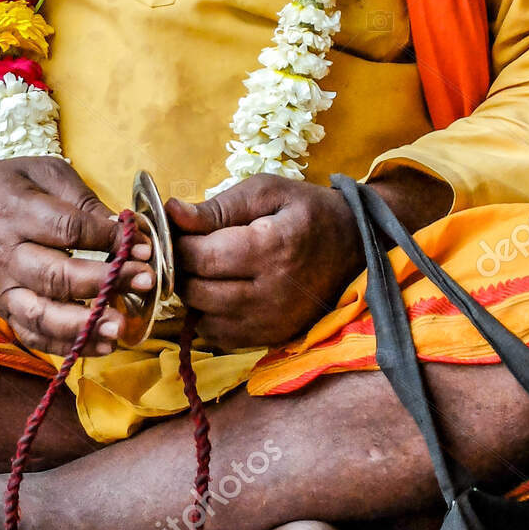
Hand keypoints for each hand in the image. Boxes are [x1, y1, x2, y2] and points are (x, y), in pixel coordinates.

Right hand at [0, 157, 152, 356]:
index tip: (140, 243)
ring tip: (120, 327)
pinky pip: (30, 334)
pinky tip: (99, 345)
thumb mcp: (42, 172)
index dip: (107, 238)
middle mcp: (5, 253)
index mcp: (16, 210)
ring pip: (40, 314)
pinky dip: (64, 346)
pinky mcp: (1, 307)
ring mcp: (1, 286)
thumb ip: (82, 199)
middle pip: (56, 275)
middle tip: (143, 281)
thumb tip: (124, 229)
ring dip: (83, 325)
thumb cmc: (6, 186)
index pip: (66, 229)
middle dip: (104, 282)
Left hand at [166, 177, 360, 350]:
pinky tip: (222, 290)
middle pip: (196, 291)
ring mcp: (273, 322)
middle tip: (189, 249)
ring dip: (194, 294)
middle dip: (181, 269)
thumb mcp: (266, 192)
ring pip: (203, 317)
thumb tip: (173, 213)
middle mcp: (272, 293)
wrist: (356, 244)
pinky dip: (211, 315)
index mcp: (271, 249)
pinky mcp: (272, 337)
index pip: (200, 257)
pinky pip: (220, 336)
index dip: (178, 244)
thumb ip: (218, 206)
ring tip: (207, 269)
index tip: (178, 231)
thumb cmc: (306, 211)